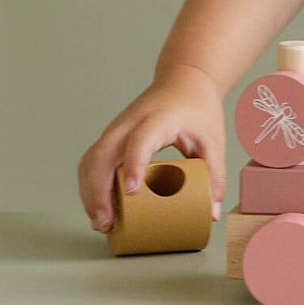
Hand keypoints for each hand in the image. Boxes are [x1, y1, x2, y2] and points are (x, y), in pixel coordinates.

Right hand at [78, 64, 226, 233]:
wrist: (184, 81)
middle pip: (102, 155)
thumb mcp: (214, 140)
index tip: (132, 191)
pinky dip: (90, 186)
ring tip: (101, 222)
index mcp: (160, 119)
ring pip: (90, 161)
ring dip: (89, 193)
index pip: (141, 140)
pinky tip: (99, 208)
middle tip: (107, 222)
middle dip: (98, 192)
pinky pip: (91, 163)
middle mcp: (130, 123)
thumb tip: (211, 214)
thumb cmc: (198, 109)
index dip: (134, 164)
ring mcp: (116, 129)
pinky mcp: (110, 138)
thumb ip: (214, 175)